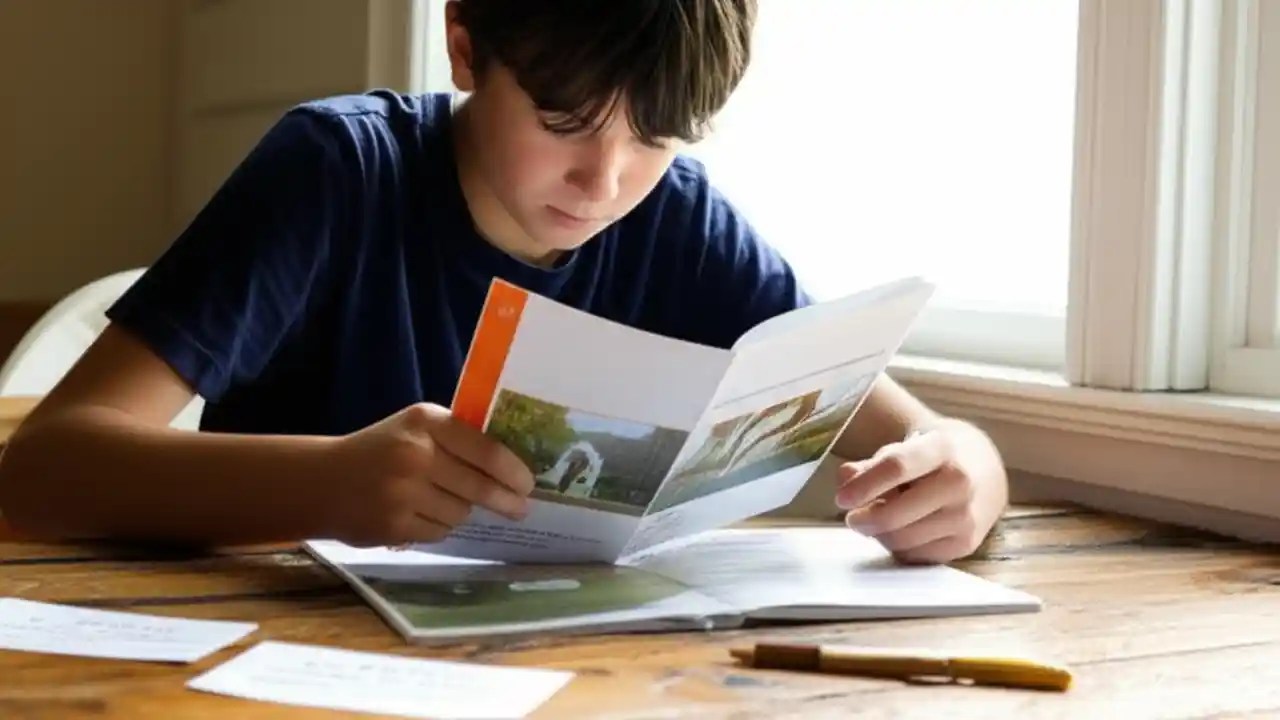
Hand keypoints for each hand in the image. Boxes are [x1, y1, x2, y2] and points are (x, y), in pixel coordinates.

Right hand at [325, 403, 533, 546]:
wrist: (322, 480)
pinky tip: (419, 514)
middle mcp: (416, 454)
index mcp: (427, 422)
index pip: (487, 450)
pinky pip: (439, 532)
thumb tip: (513, 467)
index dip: (514, 472)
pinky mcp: (394, 525)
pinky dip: (437, 527)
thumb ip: (458, 439)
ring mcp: (403, 493)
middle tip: (519, 508)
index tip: (527, 484)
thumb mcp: (417, 428)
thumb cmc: (382, 450)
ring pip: (461, 513)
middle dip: (506, 501)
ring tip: (440, 501)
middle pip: (481, 487)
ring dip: (460, 511)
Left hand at [834, 419, 1007, 563]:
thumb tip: (845, 478)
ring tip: (877, 521)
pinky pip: (916, 556)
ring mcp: (965, 516)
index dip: (864, 485)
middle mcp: (960, 482)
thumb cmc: (932, 458)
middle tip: (852, 517)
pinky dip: (899, 547)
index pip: (897, 467)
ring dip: (879, 534)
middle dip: (864, 519)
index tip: (841, 499)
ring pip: (902, 539)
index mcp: (941, 448)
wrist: (983, 470)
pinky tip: (901, 531)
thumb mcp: (904, 447)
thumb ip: (870, 464)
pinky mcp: (966, 544)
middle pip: (896, 513)